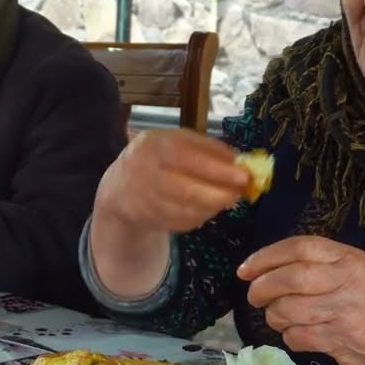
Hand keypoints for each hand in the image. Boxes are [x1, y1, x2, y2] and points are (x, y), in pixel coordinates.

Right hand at [93, 128, 247, 235]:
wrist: (119, 188)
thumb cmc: (157, 159)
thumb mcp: (177, 142)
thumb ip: (208, 149)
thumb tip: (242, 161)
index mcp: (152, 144)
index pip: (187, 157)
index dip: (218, 169)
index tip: (244, 176)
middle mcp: (142, 171)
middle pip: (185, 189)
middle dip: (218, 194)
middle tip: (240, 193)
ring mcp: (142, 198)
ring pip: (185, 210)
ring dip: (212, 207)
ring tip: (226, 200)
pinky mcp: (145, 219)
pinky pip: (180, 222)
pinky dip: (199, 218)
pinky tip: (207, 210)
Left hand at [238, 236, 364, 364]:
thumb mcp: (348, 272)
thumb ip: (312, 265)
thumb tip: (259, 270)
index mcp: (347, 257)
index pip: (299, 247)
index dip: (266, 257)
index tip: (245, 270)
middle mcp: (349, 280)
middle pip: (292, 278)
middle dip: (263, 287)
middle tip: (254, 296)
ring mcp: (347, 310)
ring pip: (291, 309)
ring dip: (275, 316)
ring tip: (279, 318)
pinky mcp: (344, 338)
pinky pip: (299, 336)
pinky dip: (290, 337)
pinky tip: (298, 335)